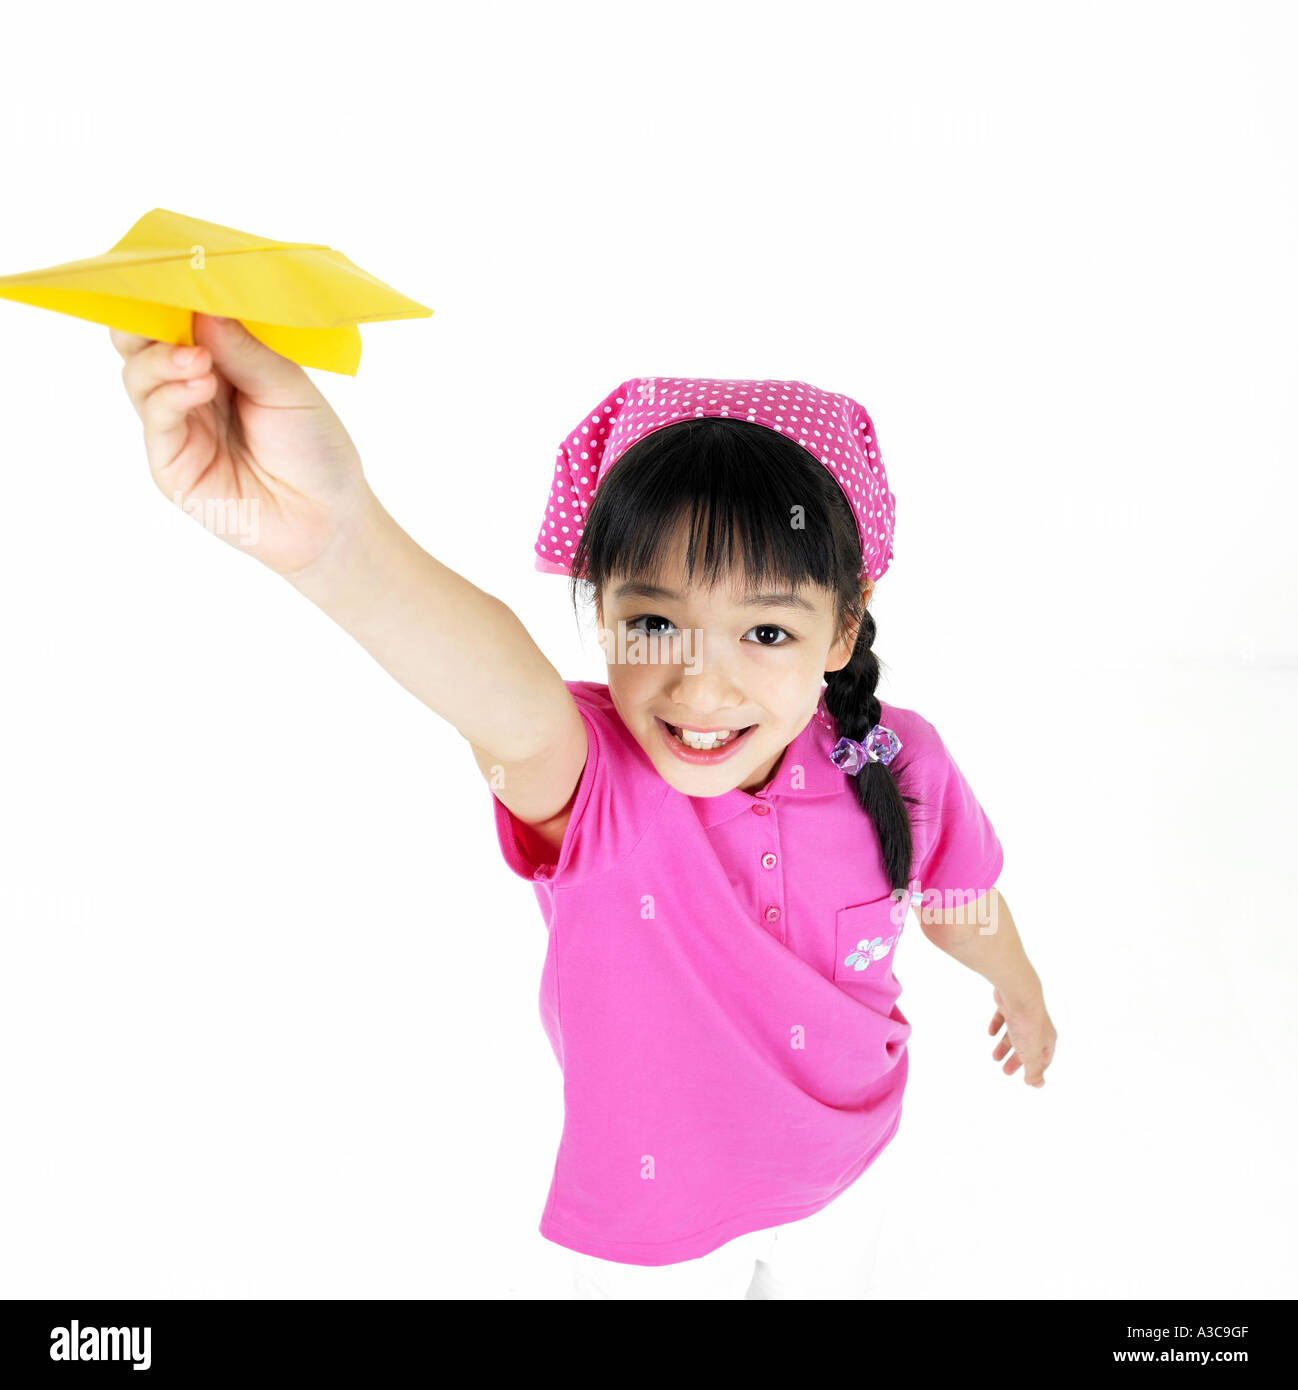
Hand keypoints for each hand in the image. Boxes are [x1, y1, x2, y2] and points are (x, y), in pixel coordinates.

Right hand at [111, 312, 372, 576]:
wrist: (328, 517)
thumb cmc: (315, 449)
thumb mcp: (288, 387)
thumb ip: (244, 348)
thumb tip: (202, 305)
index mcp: (221, 361)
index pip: (176, 318)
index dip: (167, 294)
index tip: (168, 266)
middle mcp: (191, 388)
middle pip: (140, 342)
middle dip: (144, 317)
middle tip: (162, 302)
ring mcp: (178, 426)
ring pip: (138, 375)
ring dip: (163, 358)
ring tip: (198, 359)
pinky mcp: (171, 463)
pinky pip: (156, 417)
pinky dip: (171, 395)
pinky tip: (200, 385)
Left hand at [989, 986, 1055, 1086]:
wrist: (1018, 992)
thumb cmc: (1027, 1025)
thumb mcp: (1030, 1054)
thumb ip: (1033, 1071)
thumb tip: (1038, 1085)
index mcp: (1047, 1038)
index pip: (1044, 1059)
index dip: (1036, 1070)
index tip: (1026, 1079)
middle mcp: (1038, 1026)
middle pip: (1027, 1047)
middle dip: (1017, 1060)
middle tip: (1005, 1071)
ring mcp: (1023, 1014)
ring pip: (1014, 1034)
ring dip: (1004, 1046)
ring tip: (994, 1057)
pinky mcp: (1010, 1004)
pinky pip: (1003, 1017)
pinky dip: (997, 1026)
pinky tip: (990, 1033)